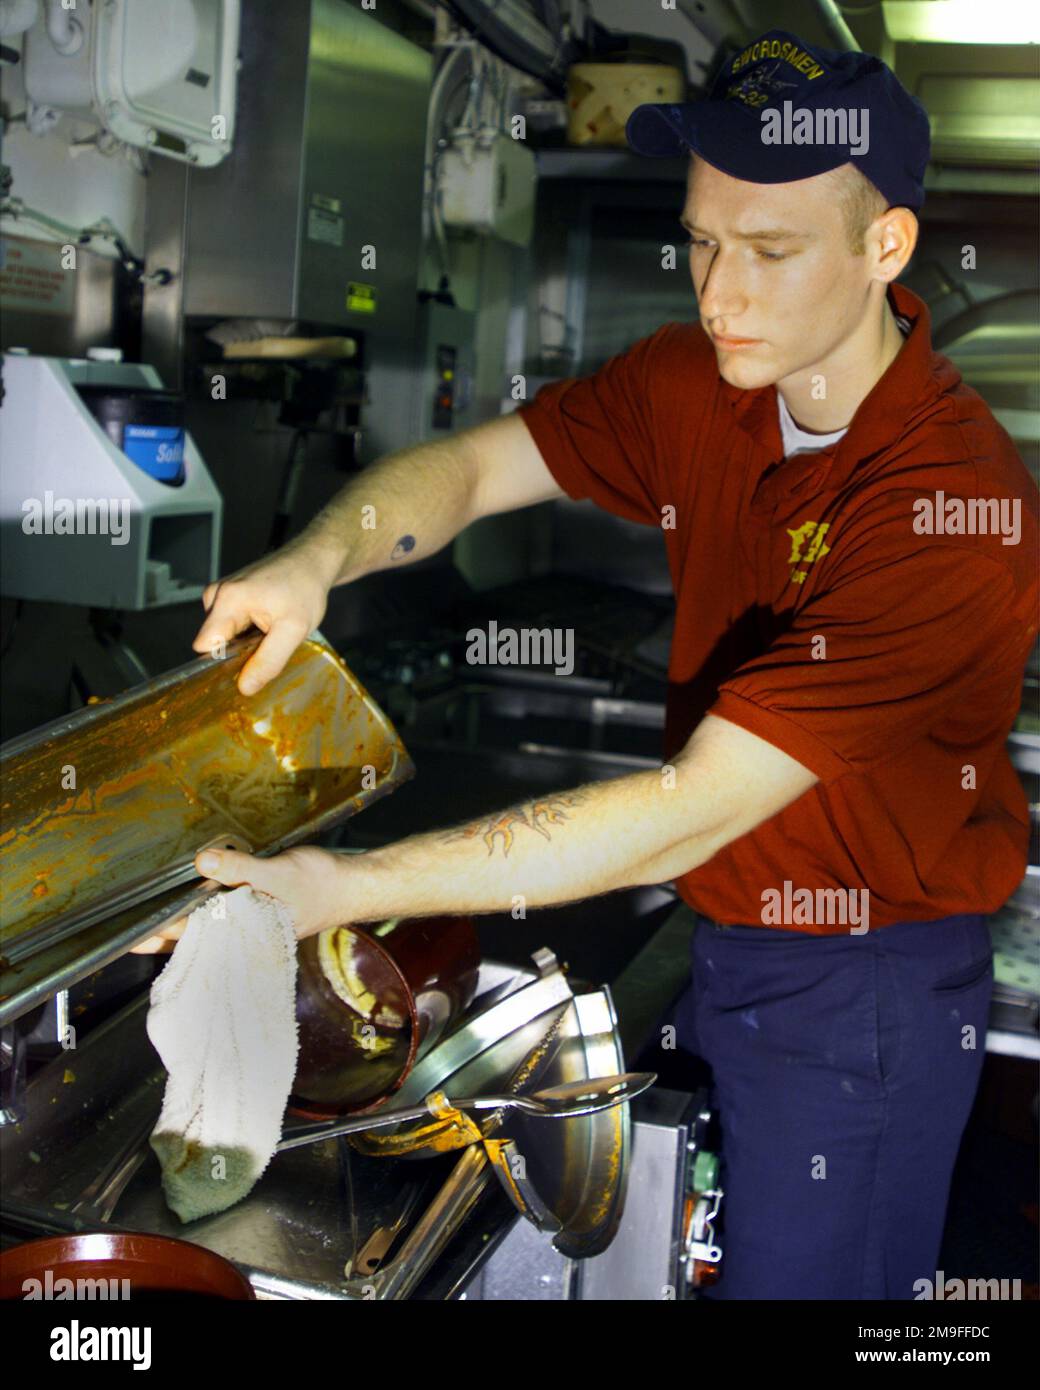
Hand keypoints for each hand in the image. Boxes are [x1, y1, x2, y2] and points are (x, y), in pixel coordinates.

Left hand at [128, 845, 353, 952]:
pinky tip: (193, 912)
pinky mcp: (258, 915)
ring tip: (149, 931)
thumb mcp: (279, 873)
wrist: (353, 887)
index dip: (164, 934)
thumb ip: (241, 870)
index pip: (197, 935)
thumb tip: (203, 862)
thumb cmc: (321, 885)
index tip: (136, 936)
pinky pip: (224, 920)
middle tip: (131, 938)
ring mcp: (252, 926)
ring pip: (209, 932)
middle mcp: (246, 934)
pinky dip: (205, 917)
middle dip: (165, 937)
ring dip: (181, 929)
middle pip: (198, 939)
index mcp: (247, 930)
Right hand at [192, 536, 339, 695]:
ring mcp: (221, 595)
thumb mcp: (294, 630)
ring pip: (223, 636)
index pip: (204, 646)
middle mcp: (217, 595)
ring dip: (244, 643)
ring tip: (270, 633)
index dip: (221, 663)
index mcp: (227, 600)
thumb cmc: (304, 588)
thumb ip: (269, 660)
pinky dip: (246, 633)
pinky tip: (266, 626)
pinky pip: (229, 626)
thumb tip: (245, 687)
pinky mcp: (229, 597)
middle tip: (268, 647)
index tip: (245, 669)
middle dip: (237, 653)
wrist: (311, 561)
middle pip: (213, 642)